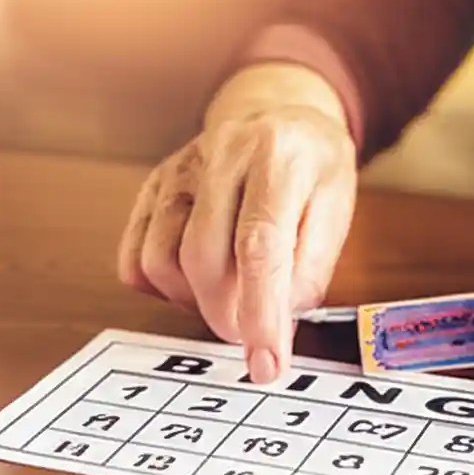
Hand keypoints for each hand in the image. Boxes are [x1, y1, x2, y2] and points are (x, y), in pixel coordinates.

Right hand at [117, 103, 356, 382]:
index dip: (261, 315)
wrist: (278, 110)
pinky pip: (136, 254)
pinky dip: (161, 285)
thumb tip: (278, 321)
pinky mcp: (153, 185)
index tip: (267, 364)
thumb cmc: (312, 168)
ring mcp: (180, 169)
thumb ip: (310, 267)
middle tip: (251, 332)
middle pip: (203, 259)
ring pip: (162, 260)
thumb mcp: (337, 208)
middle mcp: (222, 155)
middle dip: (227, 316)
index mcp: (279, 158)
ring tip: (228, 294)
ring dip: (193, 300)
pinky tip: (195, 280)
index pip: (260, 248)